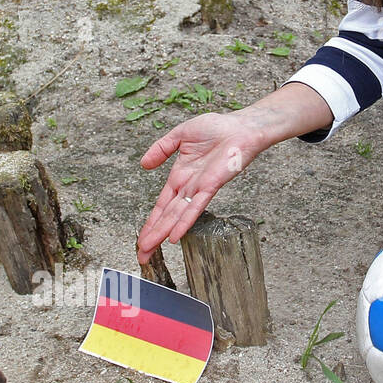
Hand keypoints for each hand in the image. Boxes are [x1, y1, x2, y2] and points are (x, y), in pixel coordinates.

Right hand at [136, 112, 266, 263]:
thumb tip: (143, 165)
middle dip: (153, 236)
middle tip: (141, 256)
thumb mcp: (180, 135)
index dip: (151, 223)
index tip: (142, 240)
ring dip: (162, 233)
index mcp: (180, 177)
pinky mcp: (211, 186)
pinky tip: (174, 237)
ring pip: (176, 216)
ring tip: (149, 250)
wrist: (241, 127)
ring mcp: (199, 189)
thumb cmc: (217, 128)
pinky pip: (195, 207)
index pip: (162, 206)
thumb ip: (161, 148)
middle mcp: (188, 188)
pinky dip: (184, 222)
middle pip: (167, 217)